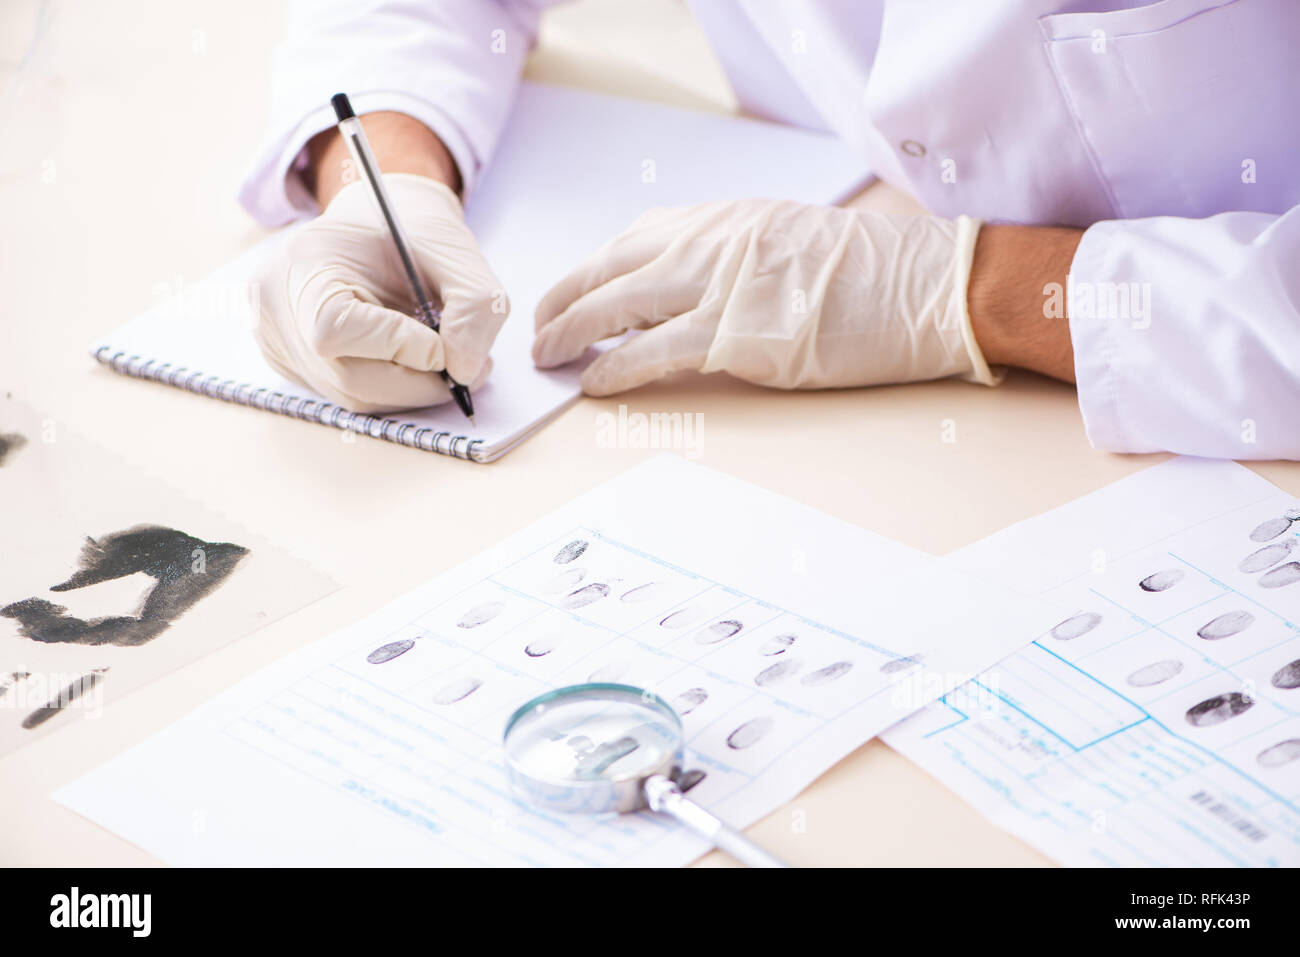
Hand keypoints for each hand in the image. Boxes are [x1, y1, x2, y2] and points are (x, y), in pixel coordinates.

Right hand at [252, 173, 506, 412]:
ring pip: (355, 398)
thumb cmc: (410, 231)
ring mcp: (279, 344)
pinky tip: (412, 360)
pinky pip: (351, 396)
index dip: (401, 347)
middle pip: (350, 380)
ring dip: (412, 389)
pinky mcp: (296, 366)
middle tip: (469, 371)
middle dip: (419, 383)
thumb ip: (474, 305)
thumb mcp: (455, 250)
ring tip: (446, 360)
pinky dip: (394, 387)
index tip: (446, 345)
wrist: (376, 224)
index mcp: (303, 266)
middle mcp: (277, 310)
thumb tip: (465, 371)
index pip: (337, 330)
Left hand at [532, 201, 999, 394]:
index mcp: (725, 220)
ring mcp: (721, 287)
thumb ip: (728, 260)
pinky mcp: (737, 336)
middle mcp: (712, 243)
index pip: (633, 241)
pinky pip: (655, 353)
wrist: (924, 287)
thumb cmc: (868, 273)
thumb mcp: (785, 242)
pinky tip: (594, 383)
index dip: (591, 271)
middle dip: (563, 301)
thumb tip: (680, 298)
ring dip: (573, 333)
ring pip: (618, 306)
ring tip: (549, 357)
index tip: (568, 293)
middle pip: (610, 269)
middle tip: (539, 332)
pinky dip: (616, 369)